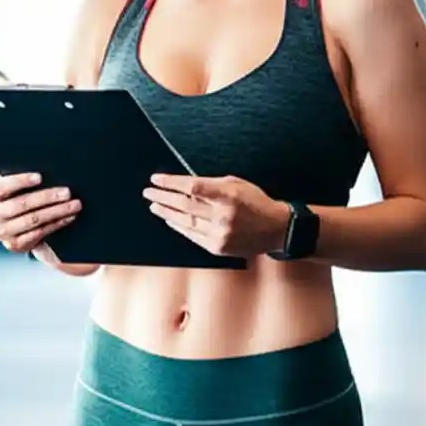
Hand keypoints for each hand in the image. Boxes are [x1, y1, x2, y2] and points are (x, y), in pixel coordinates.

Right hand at [0, 172, 81, 253]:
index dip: (21, 181)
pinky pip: (38, 233)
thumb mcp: (14, 187)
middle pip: (21, 204)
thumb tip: (51, 169)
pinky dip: (56, 224)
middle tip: (67, 192)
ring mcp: (3, 232)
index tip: (40, 177)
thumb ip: (23, 180)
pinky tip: (69, 217)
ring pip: (32, 220)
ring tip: (74, 205)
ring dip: (56, 212)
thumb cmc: (18, 196)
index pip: (3, 187)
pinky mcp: (15, 245)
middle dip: (46, 197)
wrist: (12, 224)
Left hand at [143, 174, 289, 257]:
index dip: (171, 182)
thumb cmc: (256, 202)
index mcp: (227, 195)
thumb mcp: (236, 184)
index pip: (191, 186)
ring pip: (185, 221)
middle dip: (162, 197)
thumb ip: (211, 184)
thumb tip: (184, 184)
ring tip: (154, 206)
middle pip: (184, 204)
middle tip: (148, 192)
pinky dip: (179, 227)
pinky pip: (192, 235)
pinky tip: (170, 220)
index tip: (156, 179)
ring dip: (166, 213)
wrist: (276, 229)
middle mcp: (222, 215)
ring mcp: (220, 233)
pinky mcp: (218, 247)